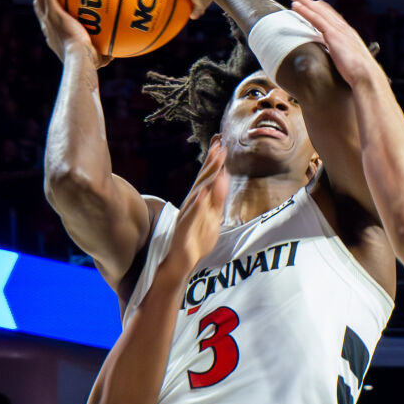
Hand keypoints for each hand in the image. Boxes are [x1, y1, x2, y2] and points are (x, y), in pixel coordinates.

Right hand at [32, 0, 108, 68]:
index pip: (48, 17)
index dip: (47, 6)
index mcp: (54, 34)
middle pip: (40, 1)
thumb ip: (105, 52)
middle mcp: (47, 25)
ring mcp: (48, 18)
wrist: (80, 60)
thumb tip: (116, 50)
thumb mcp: (98, 58)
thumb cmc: (90, 63)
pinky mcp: (53, 12)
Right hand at [168, 139, 228, 271]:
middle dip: (211, 163)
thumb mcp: (212, 216)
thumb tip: (223, 178)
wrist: (181, 261)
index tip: (220, 142)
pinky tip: (202, 194)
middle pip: (203, 180)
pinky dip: (198, 204)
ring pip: (198, 193)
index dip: (213, 160)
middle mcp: (192, 204)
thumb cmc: (196, 239)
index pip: (207, 176)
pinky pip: (192, 215)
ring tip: (216, 164)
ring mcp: (187, 215)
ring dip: (207, 178)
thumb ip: (217, 198)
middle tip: (220, 146)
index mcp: (199, 201)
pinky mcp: (185, 228)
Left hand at [288, 0, 384, 90]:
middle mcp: (344, 29)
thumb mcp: (351, 65)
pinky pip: (316, 19)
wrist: (367, 76)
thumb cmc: (361, 76)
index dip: (321, 10)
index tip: (313, 5)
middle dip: (310, 2)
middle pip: (324, 10)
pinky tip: (295, 5)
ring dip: (304, 1)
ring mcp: (339, 30)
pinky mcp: (333, 34)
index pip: (333, 17)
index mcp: (349, 35)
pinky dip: (305, 11)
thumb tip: (341, 67)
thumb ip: (344, 61)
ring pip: (318, 11)